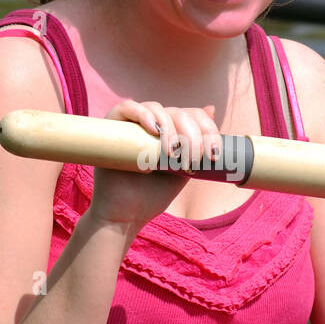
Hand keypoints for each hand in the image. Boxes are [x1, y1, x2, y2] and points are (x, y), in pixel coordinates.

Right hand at [89, 99, 221, 230]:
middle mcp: (150, 123)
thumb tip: (211, 109)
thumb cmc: (151, 196)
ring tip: (171, 154)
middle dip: (192, 136)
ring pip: (157, 109)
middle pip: (178, 112)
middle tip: (192, 161)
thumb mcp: (183, 170)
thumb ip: (197, 146)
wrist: (124, 216)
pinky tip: (153, 129)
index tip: (213, 155)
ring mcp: (131, 124)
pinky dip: (142, 113)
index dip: (207, 130)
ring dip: (170, 129)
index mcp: (168, 131)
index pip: (192, 116)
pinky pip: (126, 108)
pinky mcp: (111, 127)